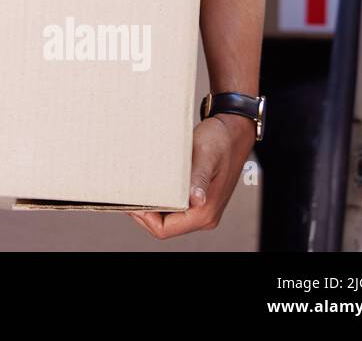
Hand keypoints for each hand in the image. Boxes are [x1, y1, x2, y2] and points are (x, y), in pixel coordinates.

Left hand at [125, 113, 255, 239]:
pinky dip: (159, 200)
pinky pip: (173, 208)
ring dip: (150, 207)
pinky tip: (149, 185)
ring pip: (167, 218)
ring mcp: (201, 208)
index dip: (144, 218)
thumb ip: (199, 179)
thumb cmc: (220, 141)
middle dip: (143, 214)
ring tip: (136, 188)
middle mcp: (205, 215)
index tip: (131, 199)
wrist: (234, 132)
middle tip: (127, 194)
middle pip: (164, 227)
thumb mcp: (206, 156)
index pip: (165, 229)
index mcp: (206, 211)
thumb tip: (196, 200)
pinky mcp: (198, 199)